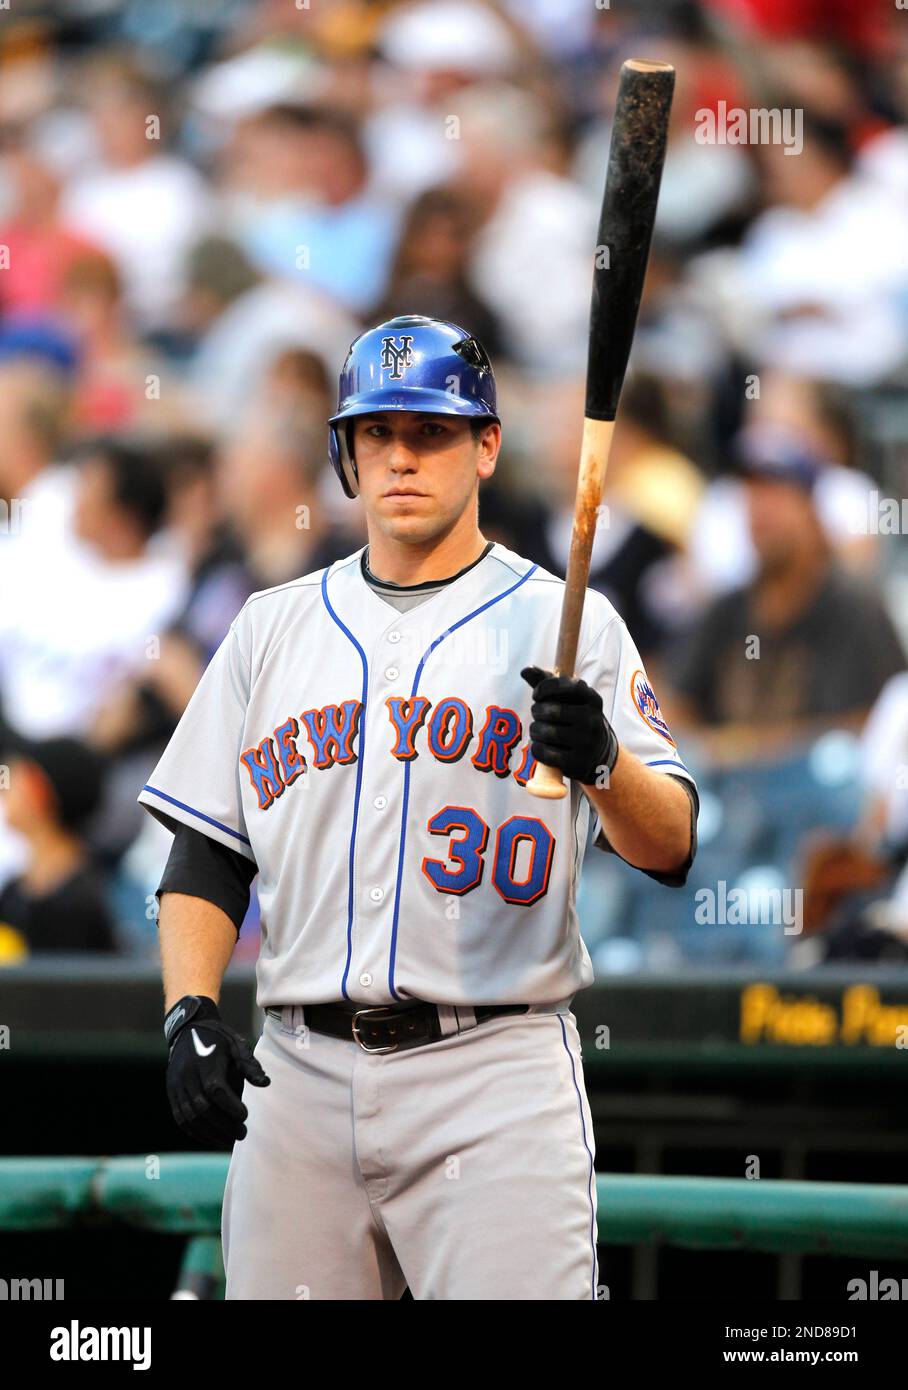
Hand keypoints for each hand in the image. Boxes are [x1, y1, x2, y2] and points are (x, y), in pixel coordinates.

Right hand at [164, 995, 269, 1145]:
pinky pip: (180, 1118)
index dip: (230, 1106)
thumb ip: (249, 1065)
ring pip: (190, 1117)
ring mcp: (176, 1085)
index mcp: (204, 1061)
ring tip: (229, 1141)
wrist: (188, 1030)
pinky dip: (196, 1132)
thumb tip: (265, 1083)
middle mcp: (187, 1075)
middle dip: (223, 1125)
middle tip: (242, 1134)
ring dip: (210, 1134)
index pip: (215, 1089)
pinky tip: (212, 1138)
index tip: (245, 1115)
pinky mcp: (171, 1093)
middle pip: (202, 1108)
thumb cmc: (218, 1039)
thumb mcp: (236, 1044)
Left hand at [521, 666, 618, 786]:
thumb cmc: (577, 719)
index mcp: (592, 699)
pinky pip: (543, 752)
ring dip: (535, 730)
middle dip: (537, 711)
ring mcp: (586, 743)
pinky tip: (541, 746)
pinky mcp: (577, 763)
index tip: (537, 695)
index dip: (544, 688)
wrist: (599, 754)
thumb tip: (525, 670)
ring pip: (544, 732)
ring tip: (539, 731)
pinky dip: (536, 748)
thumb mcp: (570, 699)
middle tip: (539, 715)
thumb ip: (547, 683)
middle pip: (549, 710)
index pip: (564, 685)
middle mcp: (592, 720)